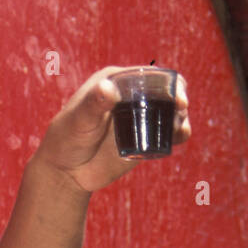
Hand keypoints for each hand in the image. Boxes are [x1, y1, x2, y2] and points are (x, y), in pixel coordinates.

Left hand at [32, 66, 190, 193]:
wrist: (66, 171)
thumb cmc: (67, 139)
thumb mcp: (79, 120)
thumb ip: (93, 104)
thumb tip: (109, 90)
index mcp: (117, 81)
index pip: (148, 75)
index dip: (167, 82)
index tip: (175, 97)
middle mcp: (131, 96)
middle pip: (164, 92)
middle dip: (178, 98)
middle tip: (181, 110)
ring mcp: (139, 118)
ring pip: (169, 113)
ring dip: (181, 118)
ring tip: (180, 131)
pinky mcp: (144, 139)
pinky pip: (166, 134)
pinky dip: (177, 135)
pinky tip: (178, 139)